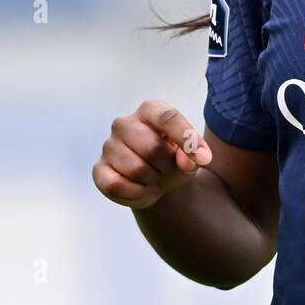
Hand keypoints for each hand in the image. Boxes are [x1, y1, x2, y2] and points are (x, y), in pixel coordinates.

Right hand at [92, 100, 213, 208]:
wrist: (157, 179)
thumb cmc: (175, 159)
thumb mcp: (192, 155)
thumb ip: (193, 154)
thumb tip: (187, 161)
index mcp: (149, 110)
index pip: (167, 117)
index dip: (186, 139)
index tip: (204, 159)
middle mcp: (124, 123)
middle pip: (153, 147)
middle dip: (168, 166)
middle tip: (170, 170)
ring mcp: (109, 145)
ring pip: (136, 169)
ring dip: (153, 181)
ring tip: (155, 177)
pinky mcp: (99, 169)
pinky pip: (116, 185)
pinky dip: (136, 194)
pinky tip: (142, 189)